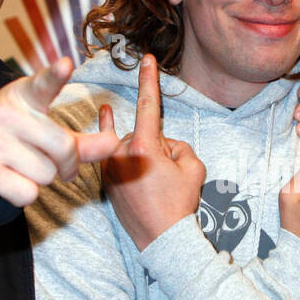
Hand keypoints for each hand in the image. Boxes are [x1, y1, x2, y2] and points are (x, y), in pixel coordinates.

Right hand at [0, 56, 117, 207]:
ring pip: (47, 174)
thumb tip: (114, 144)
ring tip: (21, 167)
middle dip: (67, 165)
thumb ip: (81, 141)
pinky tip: (8, 180)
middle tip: (55, 165)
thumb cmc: (12, 139)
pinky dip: (24, 194)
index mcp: (23, 96)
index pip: (42, 85)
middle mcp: (4, 113)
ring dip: (40, 179)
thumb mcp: (42, 129)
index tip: (65, 64)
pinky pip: (27, 193)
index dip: (55, 76)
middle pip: (64, 148)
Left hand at [103, 54, 205, 250]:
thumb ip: (178, 145)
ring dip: (142, 154)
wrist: (162, 240)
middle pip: (142, 132)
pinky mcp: (105, 179)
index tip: (146, 59)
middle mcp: (121, 153)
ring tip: (153, 182)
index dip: (148, 80)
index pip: (147, 105)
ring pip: (130, 145)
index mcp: (144, 148)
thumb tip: (163, 144)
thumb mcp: (193, 167)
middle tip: (167, 174)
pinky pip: (114, 154)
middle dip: (157, 144)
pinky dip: (117, 144)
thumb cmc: (178, 205)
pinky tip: (107, 116)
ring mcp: (110, 167)